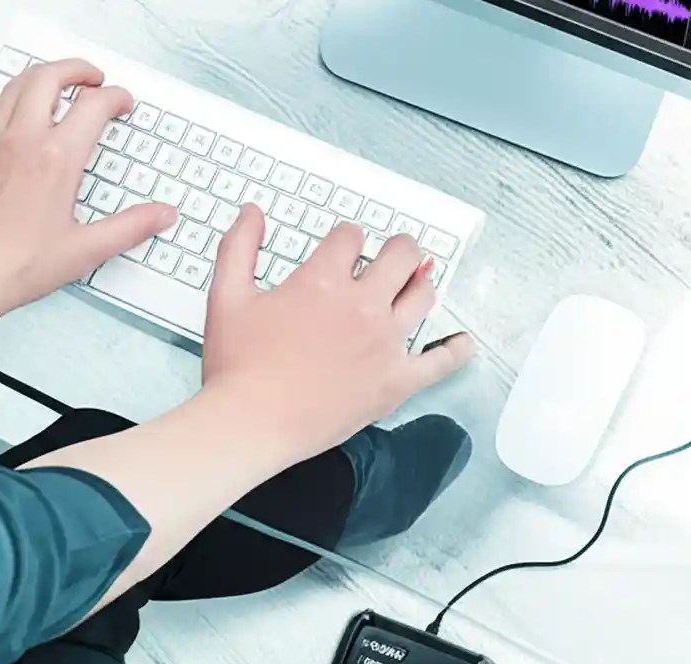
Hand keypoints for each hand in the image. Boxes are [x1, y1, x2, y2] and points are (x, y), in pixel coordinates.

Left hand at [0, 59, 174, 340]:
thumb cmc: (20, 266)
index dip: (115, 98)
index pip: (93, 106)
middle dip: (76, 71)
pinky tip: (6, 111)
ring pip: (15, 86)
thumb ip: (132, 227)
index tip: (122, 103)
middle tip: (92, 79)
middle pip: (49, 79)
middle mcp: (22, 139)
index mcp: (57, 159)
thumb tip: (164, 214)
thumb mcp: (87, 249)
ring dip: (41, 80)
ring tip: (56, 88)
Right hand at [202, 205, 475, 462]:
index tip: (344, 245)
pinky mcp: (396, 382)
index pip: (350, 237)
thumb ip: (239, 247)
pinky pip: (440, 362)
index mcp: (323, 282)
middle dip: (398, 249)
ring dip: (420, 285)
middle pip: (401, 256)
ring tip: (415, 285)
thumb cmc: (237, 367)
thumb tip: (252, 213)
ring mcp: (385, 344)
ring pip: (423, 296)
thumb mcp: (227, 297)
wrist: (252, 424)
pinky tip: (462, 343)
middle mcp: (362, 307)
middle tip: (395, 253)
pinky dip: (455, 350)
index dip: (347, 236)